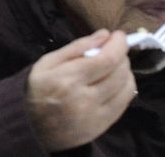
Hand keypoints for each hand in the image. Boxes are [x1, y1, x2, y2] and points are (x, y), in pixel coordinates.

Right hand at [26, 29, 135, 151]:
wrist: (38, 130)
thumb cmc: (40, 91)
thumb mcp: (47, 63)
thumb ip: (75, 47)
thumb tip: (103, 35)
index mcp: (68, 79)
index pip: (106, 59)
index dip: (119, 44)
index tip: (119, 35)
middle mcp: (85, 98)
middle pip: (119, 72)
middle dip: (122, 54)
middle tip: (115, 48)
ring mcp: (97, 114)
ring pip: (126, 86)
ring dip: (126, 70)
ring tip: (115, 64)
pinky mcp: (105, 124)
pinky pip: (125, 101)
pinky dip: (126, 85)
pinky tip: (116, 80)